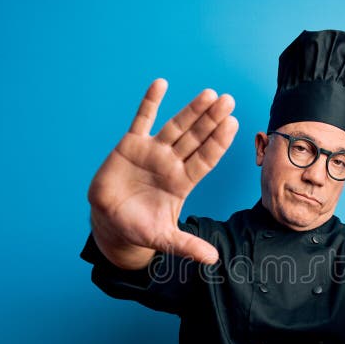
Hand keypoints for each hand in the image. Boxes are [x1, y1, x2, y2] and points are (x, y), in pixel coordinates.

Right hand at [88, 78, 237, 266]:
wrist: (111, 222)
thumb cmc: (140, 228)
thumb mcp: (165, 239)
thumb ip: (188, 246)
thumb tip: (214, 260)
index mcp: (182, 182)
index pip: (205, 159)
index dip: (218, 143)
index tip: (233, 125)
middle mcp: (171, 163)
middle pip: (196, 138)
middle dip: (211, 120)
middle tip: (228, 101)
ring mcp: (152, 152)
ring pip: (176, 127)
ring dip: (191, 110)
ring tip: (209, 93)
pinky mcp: (130, 146)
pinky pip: (142, 120)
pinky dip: (149, 102)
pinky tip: (161, 83)